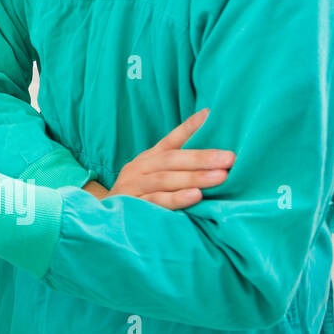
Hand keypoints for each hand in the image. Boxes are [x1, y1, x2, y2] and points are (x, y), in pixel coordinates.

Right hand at [91, 110, 230, 209]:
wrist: (104, 218)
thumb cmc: (139, 192)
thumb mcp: (154, 172)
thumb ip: (178, 154)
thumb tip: (206, 120)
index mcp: (147, 159)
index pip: (170, 141)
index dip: (189, 128)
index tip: (210, 115)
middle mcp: (139, 169)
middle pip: (171, 160)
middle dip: (201, 159)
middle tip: (229, 158)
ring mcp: (133, 187)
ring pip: (164, 180)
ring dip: (193, 178)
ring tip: (220, 177)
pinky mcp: (131, 206)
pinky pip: (155, 201)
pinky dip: (175, 199)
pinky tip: (194, 196)